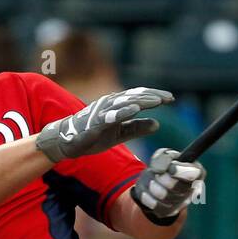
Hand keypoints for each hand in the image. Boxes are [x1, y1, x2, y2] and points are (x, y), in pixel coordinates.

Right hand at [35, 87, 173, 164]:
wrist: (67, 142)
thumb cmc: (93, 136)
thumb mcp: (120, 134)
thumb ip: (137, 128)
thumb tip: (157, 124)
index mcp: (116, 105)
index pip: (139, 97)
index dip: (155, 96)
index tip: (170, 98)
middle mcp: (110, 103)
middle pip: (134, 96)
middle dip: (152, 96)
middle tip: (169, 98)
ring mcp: (101, 111)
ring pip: (124, 102)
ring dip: (141, 101)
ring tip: (157, 101)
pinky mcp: (94, 122)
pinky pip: (110, 115)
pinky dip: (123, 111)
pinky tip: (134, 109)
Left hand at [131, 147, 204, 224]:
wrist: (156, 183)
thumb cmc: (164, 166)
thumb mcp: (164, 155)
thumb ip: (164, 157)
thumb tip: (160, 170)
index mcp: (197, 172)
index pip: (194, 174)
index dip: (181, 171)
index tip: (171, 168)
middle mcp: (193, 190)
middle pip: (175, 185)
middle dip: (162, 177)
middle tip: (159, 174)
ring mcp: (181, 204)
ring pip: (163, 195)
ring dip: (152, 185)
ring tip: (152, 181)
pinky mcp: (169, 212)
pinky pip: (154, 204)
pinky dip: (147, 195)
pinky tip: (148, 191)